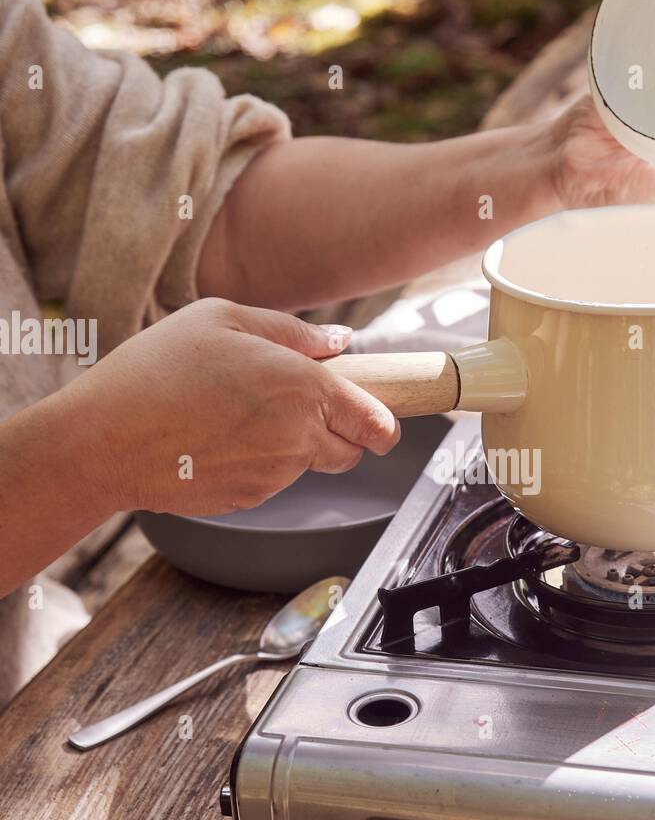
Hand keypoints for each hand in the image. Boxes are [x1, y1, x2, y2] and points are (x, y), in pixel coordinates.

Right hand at [73, 297, 399, 515]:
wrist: (104, 441)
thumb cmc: (155, 371)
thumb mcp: (221, 319)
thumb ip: (290, 330)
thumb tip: (337, 343)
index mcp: (303, 387)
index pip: (377, 422)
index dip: (386, 422)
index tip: (381, 416)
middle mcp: (299, 437)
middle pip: (352, 451)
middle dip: (341, 431)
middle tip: (298, 404)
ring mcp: (275, 475)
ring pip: (308, 464)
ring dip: (293, 444)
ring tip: (237, 413)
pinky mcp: (248, 500)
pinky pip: (271, 480)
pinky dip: (258, 463)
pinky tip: (216, 439)